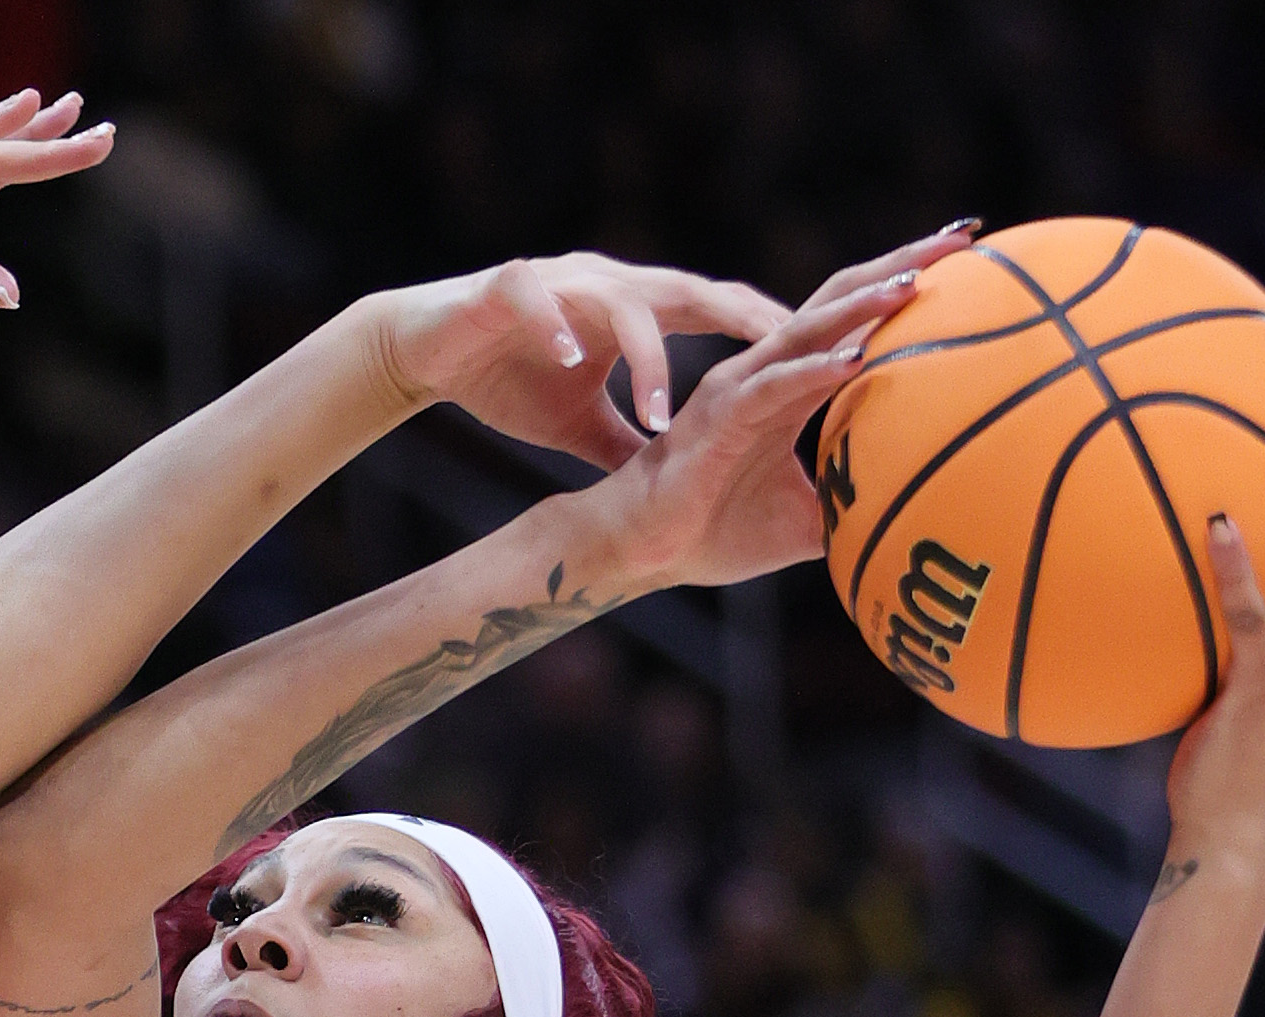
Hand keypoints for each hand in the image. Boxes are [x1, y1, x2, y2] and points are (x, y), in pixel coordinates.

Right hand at [369, 254, 789, 469]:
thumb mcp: (581, 424)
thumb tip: (682, 487)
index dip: (776, 329)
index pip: (723, 312)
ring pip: (622, 306)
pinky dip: (555, 328)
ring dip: (645, 358)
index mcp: (641, 311)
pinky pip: (539, 301)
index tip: (837, 351)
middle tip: (798, 344)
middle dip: (750, 314)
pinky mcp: (508, 287)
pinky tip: (567, 360)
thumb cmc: (509, 379)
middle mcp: (613, 286)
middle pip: (698, 291)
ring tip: (662, 413)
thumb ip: (630, 445)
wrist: (427, 346)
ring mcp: (564, 282)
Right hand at [583, 227, 974, 588]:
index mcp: (792, 383)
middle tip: (960, 236)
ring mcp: (742, 387)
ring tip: (914, 283)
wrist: (642, 549)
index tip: (969, 256)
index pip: (856, 318)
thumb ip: (855, 507)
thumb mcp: (807, 522)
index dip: (907, 283)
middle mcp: (769, 370)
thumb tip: (917, 528)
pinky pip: (773, 387)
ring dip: (861, 307)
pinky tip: (853, 361)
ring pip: (808, 330)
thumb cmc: (713, 532)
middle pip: (841, 299)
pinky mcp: (719, 415)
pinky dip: (813, 372)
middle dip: (901, 264)